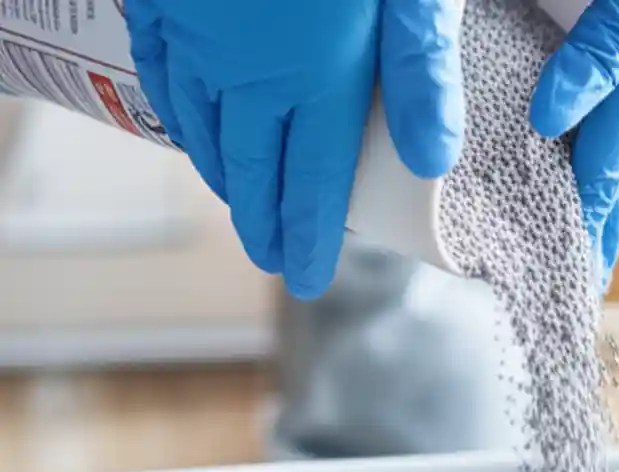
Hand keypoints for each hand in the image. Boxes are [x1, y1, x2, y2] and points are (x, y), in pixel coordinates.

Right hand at [125, 0, 464, 299]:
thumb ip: (422, 69)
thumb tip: (436, 157)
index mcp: (317, 74)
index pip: (314, 181)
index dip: (313, 236)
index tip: (310, 277)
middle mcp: (248, 70)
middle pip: (255, 169)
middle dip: (268, 223)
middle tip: (276, 261)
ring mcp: (196, 34)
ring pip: (205, 129)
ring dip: (225, 179)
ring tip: (242, 211)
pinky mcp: (163, 0)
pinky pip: (162, 76)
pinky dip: (177, 117)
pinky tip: (188, 131)